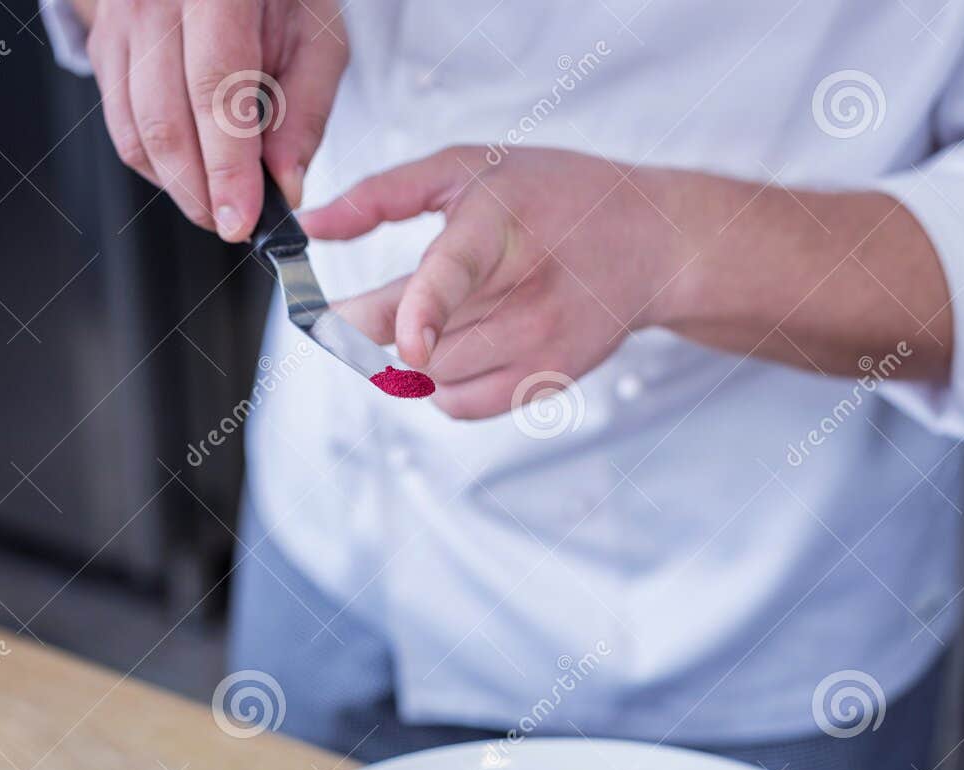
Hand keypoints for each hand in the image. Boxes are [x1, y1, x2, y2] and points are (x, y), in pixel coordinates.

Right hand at [82, 0, 347, 239]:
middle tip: (235, 223)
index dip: (227, 168)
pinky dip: (158, 164)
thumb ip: (305, 113)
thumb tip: (285, 186)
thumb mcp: (317, 38)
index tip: (240, 221)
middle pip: (166, 123)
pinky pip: (122, 126)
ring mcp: (120, 20)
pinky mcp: (103, 45)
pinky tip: (192, 167)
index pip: (216, 92)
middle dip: (201, 192)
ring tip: (219, 198)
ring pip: (137, 134)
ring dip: (180, 185)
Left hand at [298, 147, 674, 418]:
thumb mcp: (469, 168)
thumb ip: (382, 194)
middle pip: (421, 340)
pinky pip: (459, 407)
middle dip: (366, 330)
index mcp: (502, 221)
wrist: (651, 243)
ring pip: (431, 379)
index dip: (425, 310)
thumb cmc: (552, 196)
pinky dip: (438, 387)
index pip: (458, 271)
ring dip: (404, 358)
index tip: (406, 341)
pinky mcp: (548, 380)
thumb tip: (312, 227)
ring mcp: (542, 342)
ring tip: (425, 318)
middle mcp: (527, 286)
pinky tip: (456, 348)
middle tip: (338, 317)